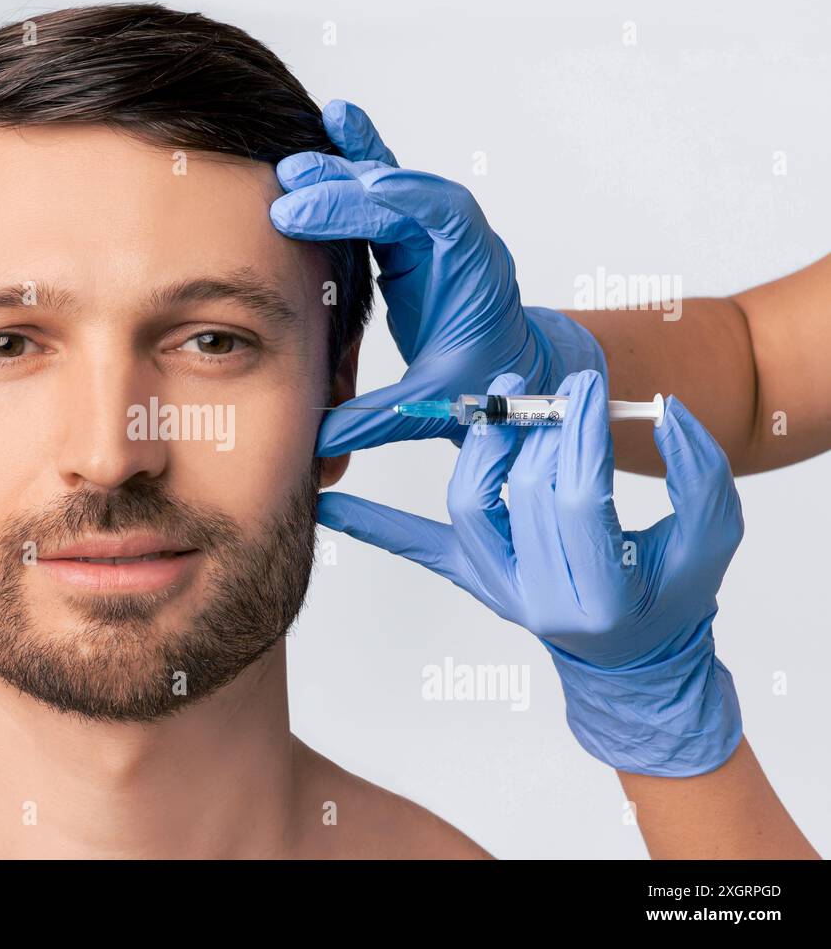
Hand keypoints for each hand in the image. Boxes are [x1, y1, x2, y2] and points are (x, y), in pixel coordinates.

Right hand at [270, 99, 605, 452]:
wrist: (516, 370)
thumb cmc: (490, 382)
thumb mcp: (436, 405)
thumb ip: (377, 419)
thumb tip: (316, 440)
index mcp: (473, 264)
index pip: (427, 216)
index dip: (375, 206)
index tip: (320, 208)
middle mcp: (455, 235)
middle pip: (398, 192)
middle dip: (344, 186)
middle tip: (287, 188)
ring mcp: (431, 230)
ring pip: (382, 184)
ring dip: (339, 170)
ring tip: (290, 166)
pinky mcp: (409, 236)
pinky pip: (378, 190)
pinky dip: (354, 161)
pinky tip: (332, 126)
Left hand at [317, 370, 744, 775]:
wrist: (631, 657)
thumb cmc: (674, 594)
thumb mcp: (711, 542)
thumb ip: (699, 477)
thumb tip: (664, 411)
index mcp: (600, 593)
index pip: (577, 498)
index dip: (580, 436)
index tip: (586, 383)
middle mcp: (536, 598)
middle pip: (518, 494)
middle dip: (533, 431)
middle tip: (543, 383)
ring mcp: (495, 588)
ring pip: (467, 508)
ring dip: (478, 448)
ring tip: (496, 403)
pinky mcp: (469, 577)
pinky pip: (415, 550)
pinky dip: (373, 524)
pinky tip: (331, 505)